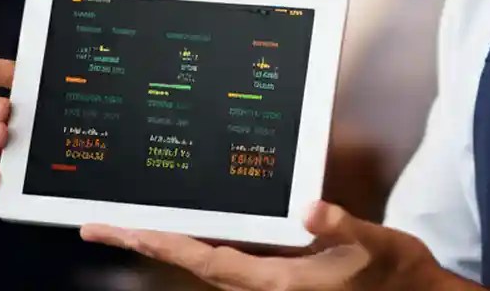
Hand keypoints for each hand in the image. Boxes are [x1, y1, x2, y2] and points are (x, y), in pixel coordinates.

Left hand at [81, 201, 476, 290]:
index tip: (123, 229)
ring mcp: (271, 287)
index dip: (162, 244)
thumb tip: (309, 207)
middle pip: (192, 264)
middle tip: (96, 226)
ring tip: (128, 226)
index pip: (208, 261)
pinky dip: (197, 247)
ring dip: (165, 246)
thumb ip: (340, 224)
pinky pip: (226, 265)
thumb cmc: (393, 271)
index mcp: (280, 283)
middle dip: (144, 244)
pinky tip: (188, 233)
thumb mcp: (373, 242)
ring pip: (205, 266)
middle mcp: (267, 289)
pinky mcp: (279, 281)